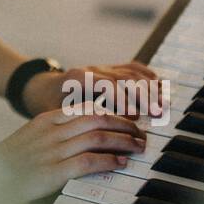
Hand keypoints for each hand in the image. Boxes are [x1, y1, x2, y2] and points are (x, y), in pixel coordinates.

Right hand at [0, 104, 146, 203]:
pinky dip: (108, 161)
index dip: (114, 111)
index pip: (88, 108)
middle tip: (142, 133)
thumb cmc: (10, 160)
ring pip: (98, 137)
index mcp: (47, 119)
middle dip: (125, 124)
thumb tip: (87, 132)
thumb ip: (57, 131)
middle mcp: (52, 130)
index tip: (131, 117)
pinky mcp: (52, 172)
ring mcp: (52, 150)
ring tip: (138, 147)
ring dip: (124, 141)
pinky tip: (120, 164)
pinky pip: (88, 162)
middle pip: (98, 119)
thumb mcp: (32, 136)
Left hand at [21, 62, 158, 116]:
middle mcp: (92, 70)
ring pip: (129, 72)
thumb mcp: (56, 114)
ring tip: (163, 102)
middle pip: (123, 78)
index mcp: (77, 79)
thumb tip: (99, 135)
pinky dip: (145, 74)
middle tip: (158, 113)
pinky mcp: (108, 69)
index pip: (106, 85)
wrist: (40, 87)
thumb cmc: (47, 105)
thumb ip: (77, 120)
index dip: (123, 99)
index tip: (136, 116)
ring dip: (148, 87)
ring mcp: (101, 68)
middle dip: (142, 95)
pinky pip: (129, 67)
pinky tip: (158, 83)